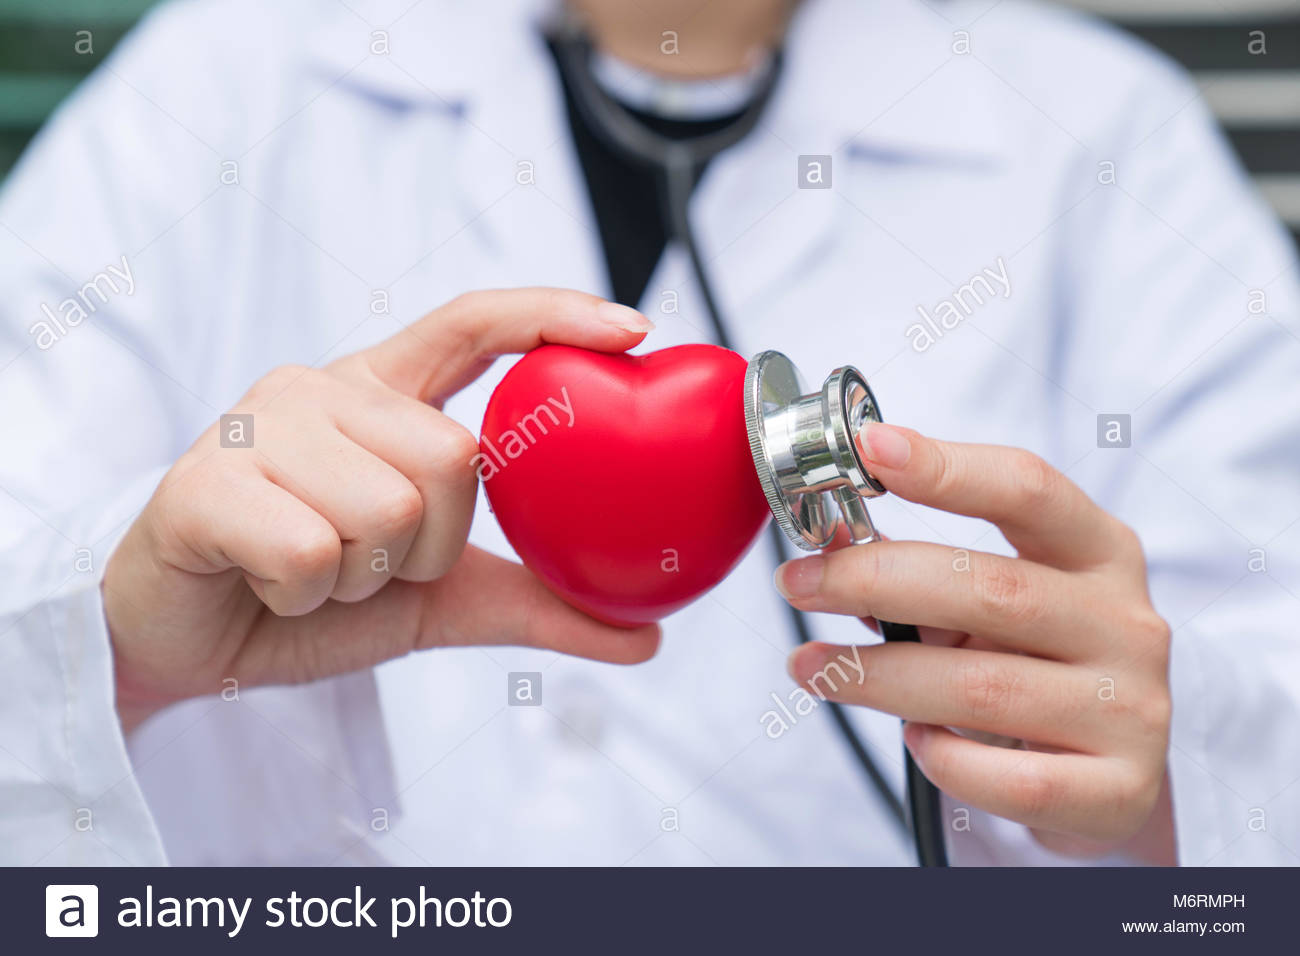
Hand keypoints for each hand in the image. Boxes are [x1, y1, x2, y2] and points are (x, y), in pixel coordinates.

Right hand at [104, 289, 659, 732]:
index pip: (474, 323)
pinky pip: (310, 552)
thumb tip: (648, 636)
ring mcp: (257, 424)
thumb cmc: (309, 599)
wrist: (184, 647)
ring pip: (386, 507)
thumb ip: (536, 601)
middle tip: (373, 565)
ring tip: (314, 575)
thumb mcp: (440, 600)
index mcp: (381, 394)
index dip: (552, 315)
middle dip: (433, 545)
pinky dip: (305, 598)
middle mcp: (322, 388)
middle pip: (452, 454)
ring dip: (364, 578)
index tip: (632, 330)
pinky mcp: (203, 480)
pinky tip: (268, 586)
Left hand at [778, 423, 1174, 862]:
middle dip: (873, 580)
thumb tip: (829, 548)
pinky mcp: (1120, 788)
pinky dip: (947, 759)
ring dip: (876, 676)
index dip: (946, 467)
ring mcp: (1131, 707)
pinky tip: (917, 740)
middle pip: (989, 587)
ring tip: (811, 666)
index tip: (870, 449)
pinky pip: (1011, 780)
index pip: (1027, 488)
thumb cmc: (1034, 665)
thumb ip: (927, 571)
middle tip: (799, 583)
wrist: (1111, 776)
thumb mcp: (997, 603)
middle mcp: (1126, 622)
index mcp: (1100, 551)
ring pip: (981, 688)